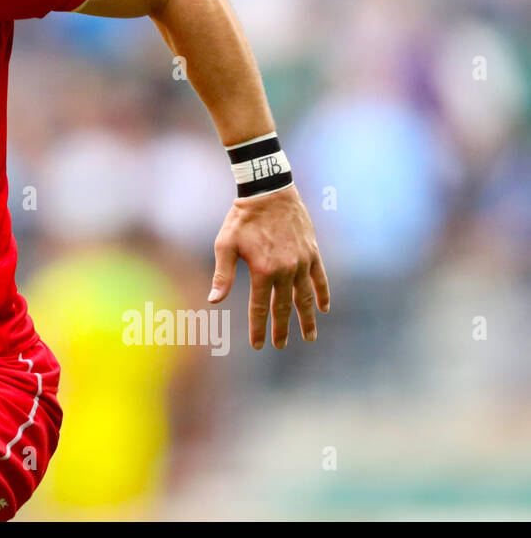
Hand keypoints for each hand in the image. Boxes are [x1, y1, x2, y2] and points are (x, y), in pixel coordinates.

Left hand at [208, 184, 330, 348]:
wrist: (269, 191)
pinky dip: (322, 294)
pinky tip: (324, 308)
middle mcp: (286, 270)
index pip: (260, 307)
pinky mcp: (313, 252)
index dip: (259, 328)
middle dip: (282, 329)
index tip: (258, 346)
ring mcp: (302, 262)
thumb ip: (222, 274)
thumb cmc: (242, 218)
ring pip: (305, 297)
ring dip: (307, 318)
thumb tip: (213, 300)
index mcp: (262, 270)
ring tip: (309, 337)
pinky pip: (320, 278)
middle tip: (281, 346)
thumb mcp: (225, 244)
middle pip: (284, 307)